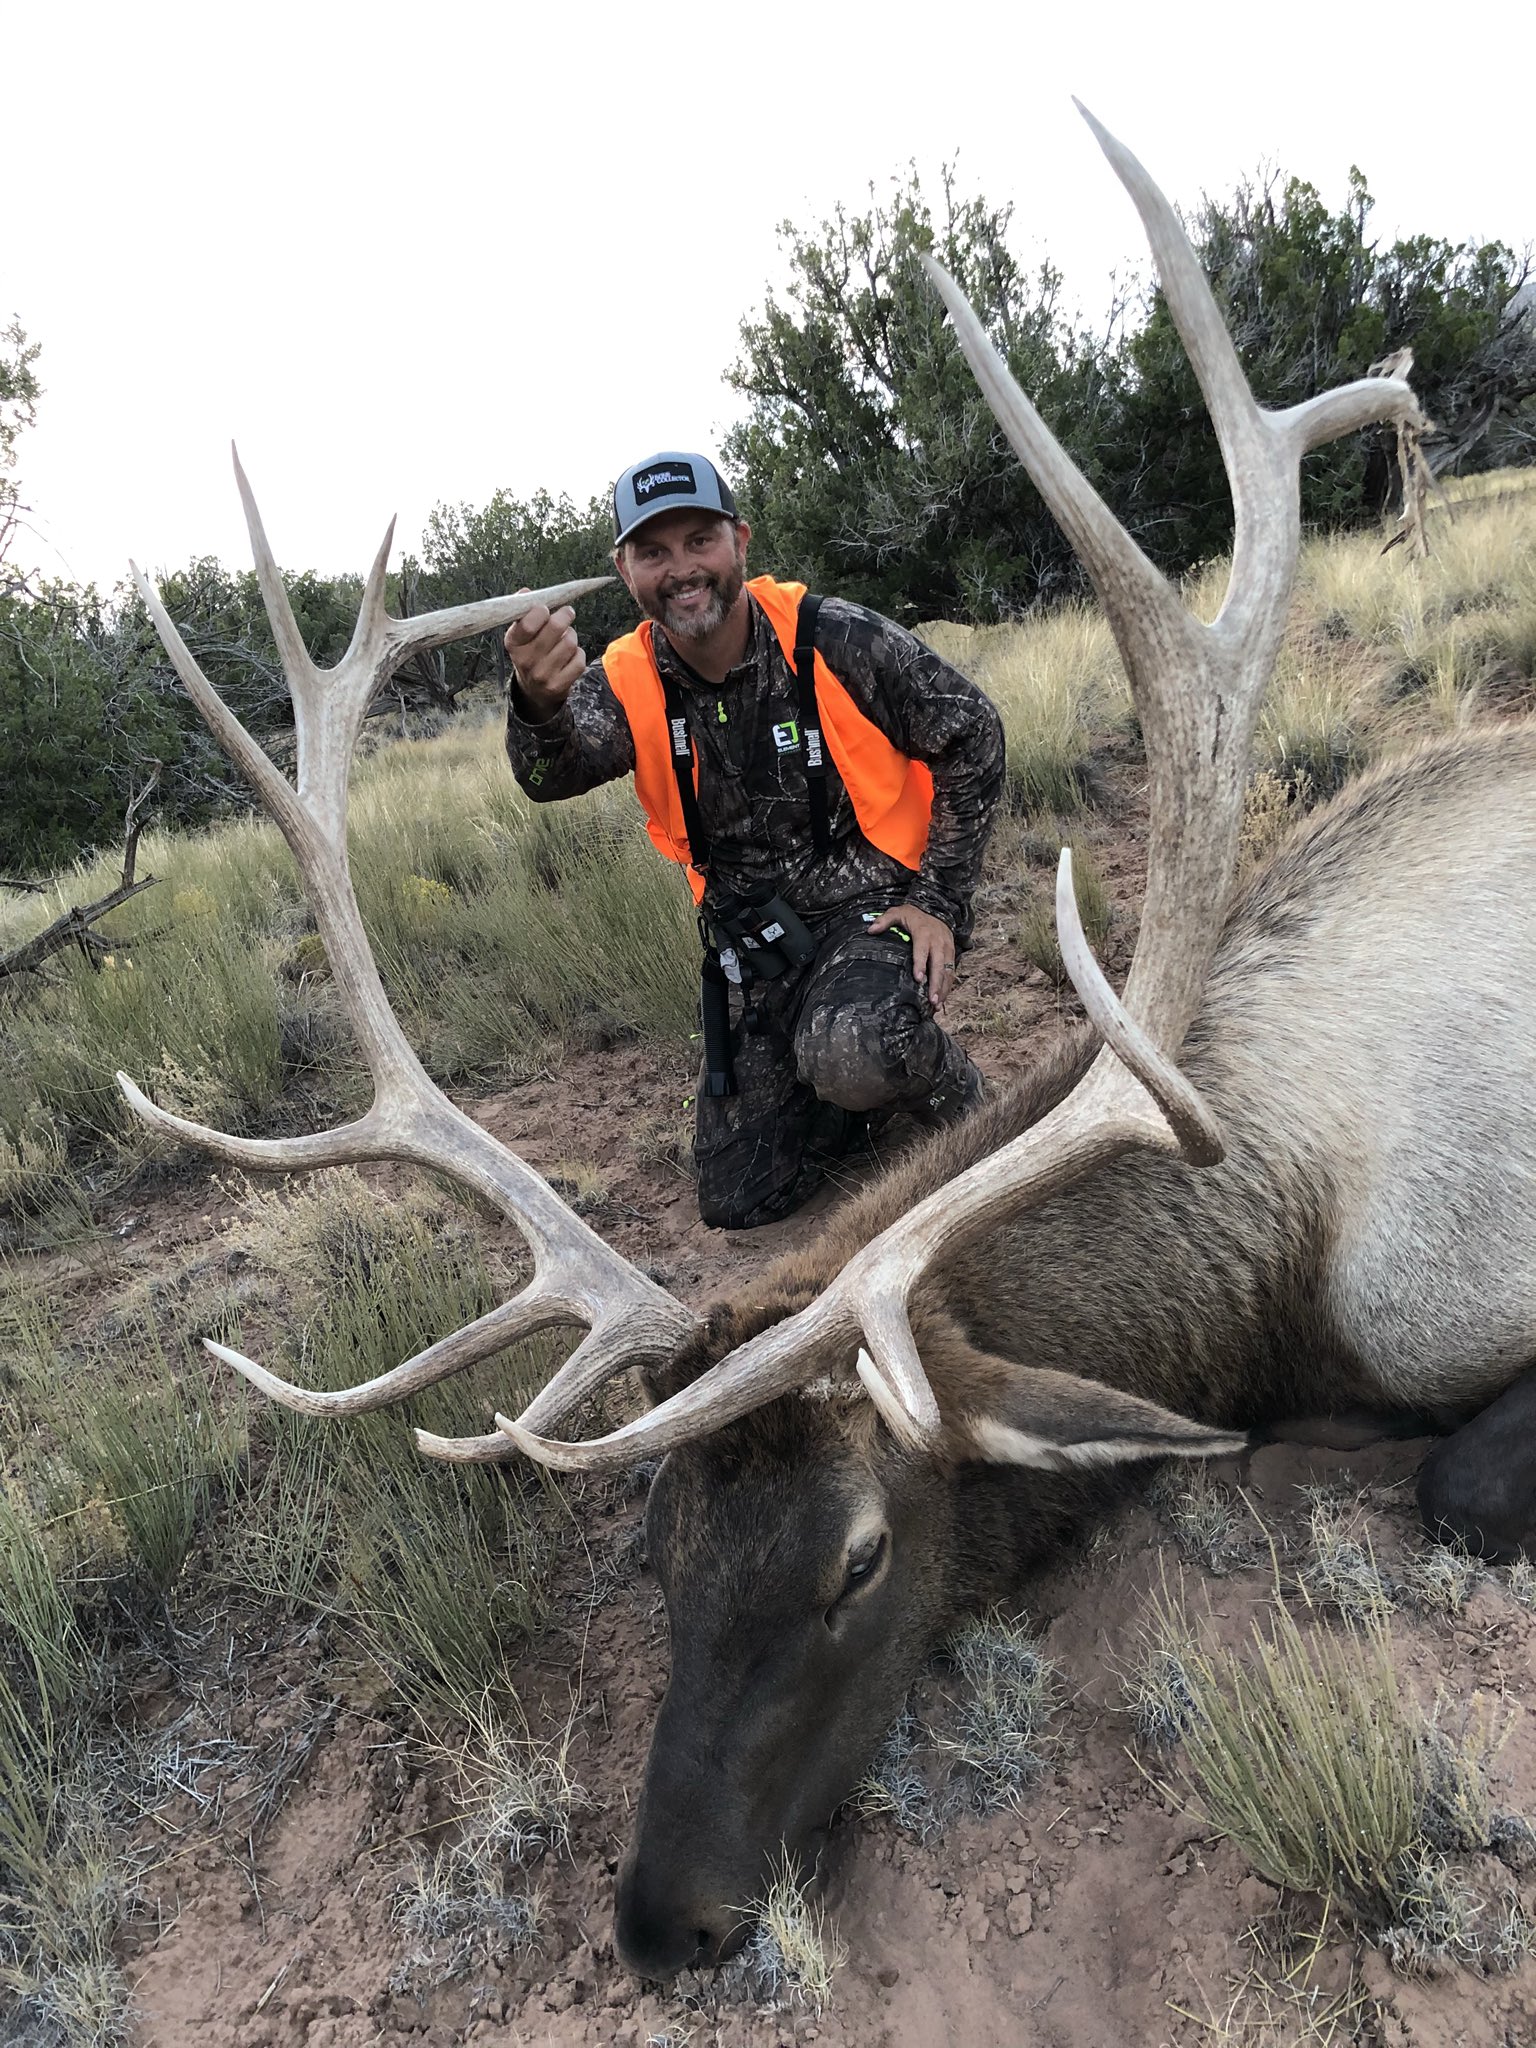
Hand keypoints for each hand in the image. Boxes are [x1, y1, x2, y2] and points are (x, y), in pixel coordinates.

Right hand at [504, 595, 585, 718]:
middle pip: (555, 627)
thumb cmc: (530, 651)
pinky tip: (570, 655)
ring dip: (571, 635)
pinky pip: (579, 659)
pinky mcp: (559, 685)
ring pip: (570, 642)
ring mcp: (543, 675)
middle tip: (567, 612)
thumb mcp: (520, 633)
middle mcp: (525, 661)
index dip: (541, 611)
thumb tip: (526, 592)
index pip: (528, 623)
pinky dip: (578, 654)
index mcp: (513, 643)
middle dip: (564, 615)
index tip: (545, 608)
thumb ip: (523, 611)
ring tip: (565, 638)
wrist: (534, 690)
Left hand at [869, 903, 956, 1011]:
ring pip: (948, 971)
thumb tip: (871, 929)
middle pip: (938, 965)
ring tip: (937, 1005)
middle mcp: (938, 942)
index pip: (922, 950)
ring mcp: (947, 949)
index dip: (921, 964)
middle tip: (931, 1000)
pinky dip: (947, 987)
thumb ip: (885, 920)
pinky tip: (942, 1000)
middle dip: (936, 984)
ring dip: (943, 989)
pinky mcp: (952, 954)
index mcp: (924, 933)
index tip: (918, 978)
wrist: (937, 909)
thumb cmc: (914, 915)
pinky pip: (951, 972)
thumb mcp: (898, 912)